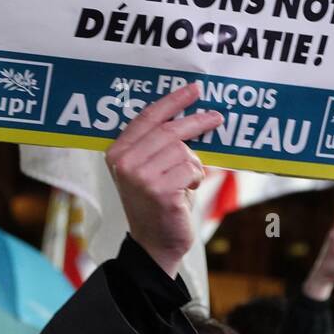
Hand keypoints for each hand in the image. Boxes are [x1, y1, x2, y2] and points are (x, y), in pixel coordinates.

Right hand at [105, 82, 222, 277]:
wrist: (154, 243)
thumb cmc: (157, 202)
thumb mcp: (149, 168)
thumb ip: (158, 143)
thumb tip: (190, 113)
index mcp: (117, 152)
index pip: (147, 117)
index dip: (173, 101)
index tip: (194, 89)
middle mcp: (125, 163)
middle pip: (169, 130)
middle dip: (196, 122)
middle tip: (216, 117)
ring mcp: (141, 177)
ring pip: (183, 151)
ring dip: (194, 164)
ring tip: (186, 181)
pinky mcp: (159, 191)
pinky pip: (191, 169)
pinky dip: (196, 179)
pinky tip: (187, 192)